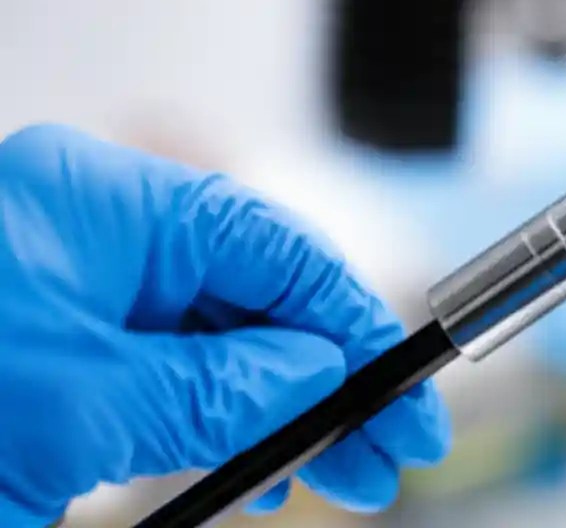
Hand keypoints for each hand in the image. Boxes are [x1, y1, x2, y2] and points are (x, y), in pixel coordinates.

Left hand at [0, 125, 449, 525]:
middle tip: (385, 448)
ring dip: (283, 406)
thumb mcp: (79, 405)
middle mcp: (90, 233)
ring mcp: (72, 290)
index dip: (346, 317)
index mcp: (95, 203)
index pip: (266, 243)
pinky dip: (222, 421)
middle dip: (326, 373)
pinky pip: (169, 374)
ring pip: (217, 339)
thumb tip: (314, 374)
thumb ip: (217, 387)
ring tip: (334, 474)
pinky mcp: (57, 348)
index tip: (398, 382)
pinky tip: (259, 465)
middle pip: (251, 292)